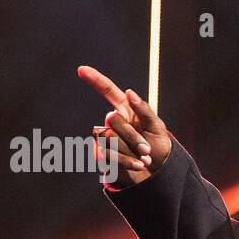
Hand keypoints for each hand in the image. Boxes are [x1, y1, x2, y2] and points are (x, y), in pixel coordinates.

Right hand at [76, 66, 172, 186]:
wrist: (156, 168)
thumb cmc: (157, 143)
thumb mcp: (156, 126)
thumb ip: (143, 109)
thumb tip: (129, 92)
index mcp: (124, 108)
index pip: (107, 90)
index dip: (95, 79)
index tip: (82, 69)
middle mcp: (112, 121)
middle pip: (112, 120)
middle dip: (133, 136)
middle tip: (148, 149)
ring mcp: (105, 137)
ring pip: (109, 138)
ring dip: (131, 150)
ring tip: (145, 158)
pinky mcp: (102, 154)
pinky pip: (108, 155)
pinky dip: (126, 161)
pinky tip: (138, 165)